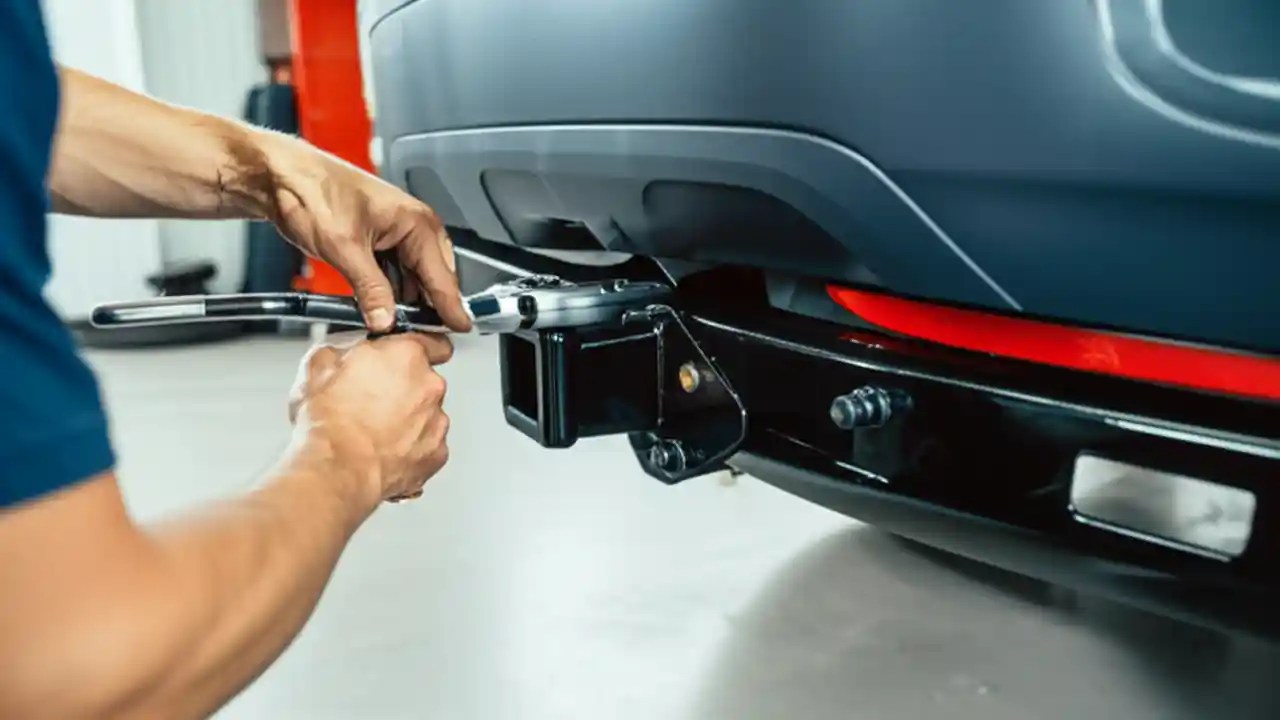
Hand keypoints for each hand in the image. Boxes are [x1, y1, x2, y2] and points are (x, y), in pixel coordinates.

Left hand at [261, 135, 471, 333]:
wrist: (281, 177)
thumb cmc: (313, 191)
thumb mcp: (344, 248)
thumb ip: (371, 289)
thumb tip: (387, 321)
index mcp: (416, 222)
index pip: (442, 276)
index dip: (451, 307)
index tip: (461, 330)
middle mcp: (412, 227)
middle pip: (432, 279)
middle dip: (428, 309)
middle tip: (423, 338)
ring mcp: (395, 235)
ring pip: (412, 280)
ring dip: (406, 304)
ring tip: (398, 328)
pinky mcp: (377, 243)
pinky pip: (394, 275)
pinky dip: (390, 294)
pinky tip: (381, 310)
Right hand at [287, 333, 454, 510]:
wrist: (335, 471)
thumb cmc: (327, 422)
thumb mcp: (319, 364)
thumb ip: (346, 348)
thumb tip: (349, 349)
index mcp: (406, 356)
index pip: (432, 342)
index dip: (417, 350)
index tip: (410, 359)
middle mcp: (429, 386)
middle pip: (425, 382)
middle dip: (404, 390)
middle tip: (372, 404)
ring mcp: (436, 421)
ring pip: (427, 415)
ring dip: (408, 421)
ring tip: (374, 434)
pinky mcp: (436, 454)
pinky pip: (427, 446)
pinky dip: (411, 449)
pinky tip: (385, 452)